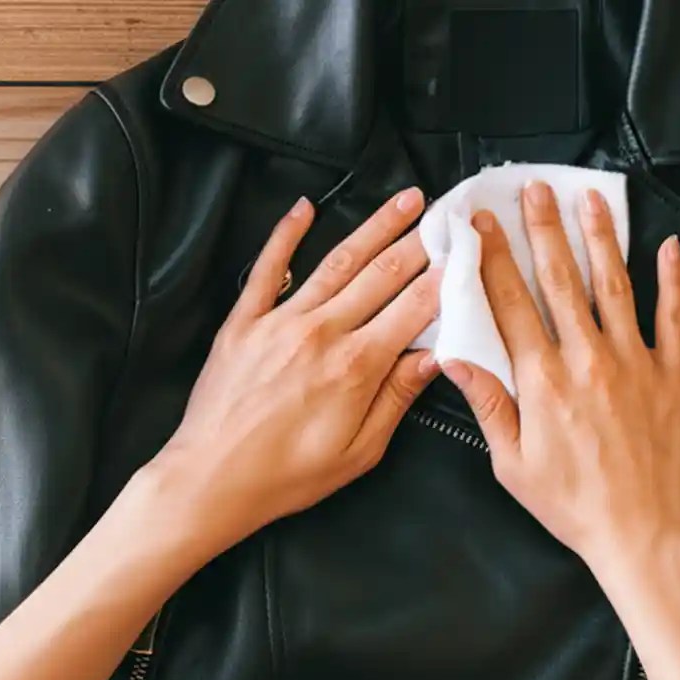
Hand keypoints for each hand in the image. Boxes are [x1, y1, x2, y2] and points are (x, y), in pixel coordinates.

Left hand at [143, 190, 440, 550]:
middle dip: (421, 239)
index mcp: (356, 366)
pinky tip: (304, 208)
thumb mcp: (359, 451)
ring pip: (338, 261)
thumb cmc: (287, 476)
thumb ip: (397, 398)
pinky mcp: (244, 321)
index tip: (468, 249)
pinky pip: (268, 268)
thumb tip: (436, 357)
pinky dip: (286, 235)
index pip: (415, 307)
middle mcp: (322, 332)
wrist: (211, 480)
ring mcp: (281, 321)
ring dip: (376, 225)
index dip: (446, 275)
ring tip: (405, 199)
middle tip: (447, 212)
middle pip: (383, 273)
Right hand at [441, 181, 679, 571]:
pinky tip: (668, 246)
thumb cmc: (577, 506)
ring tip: (589, 200)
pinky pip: (672, 316)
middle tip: (533, 190)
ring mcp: (634, 362)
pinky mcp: (672, 374)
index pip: (510, 303)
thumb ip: (489, 406)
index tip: (480, 224)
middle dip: (542, 229)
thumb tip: (455, 361)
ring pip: (613, 284)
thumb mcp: (514, 465)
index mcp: (543, 381)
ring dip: (599, 238)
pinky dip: (672, 280)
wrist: (645, 533)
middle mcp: (588, 360)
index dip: (492, 257)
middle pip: (560, 279)